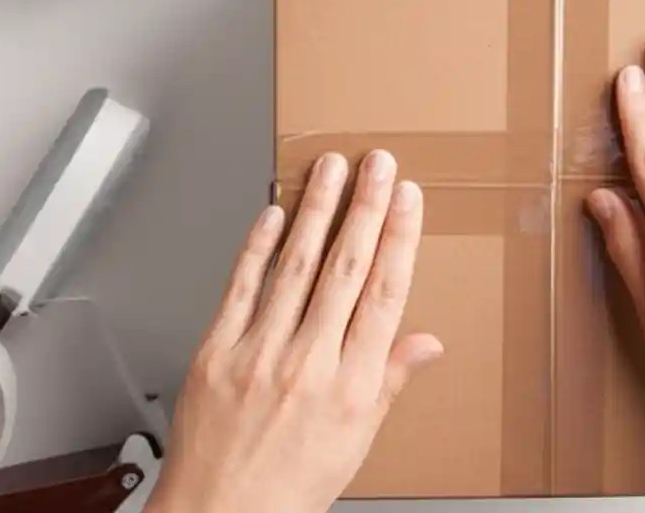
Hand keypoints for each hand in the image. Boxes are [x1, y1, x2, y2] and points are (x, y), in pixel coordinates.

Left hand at [145, 151, 441, 512]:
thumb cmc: (290, 487)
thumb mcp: (358, 442)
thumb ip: (390, 381)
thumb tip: (428, 343)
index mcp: (352, 385)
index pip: (384, 294)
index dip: (398, 239)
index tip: (407, 200)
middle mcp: (309, 363)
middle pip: (344, 269)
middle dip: (364, 208)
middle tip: (377, 164)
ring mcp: (259, 353)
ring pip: (296, 267)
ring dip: (316, 211)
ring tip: (331, 169)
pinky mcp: (217, 352)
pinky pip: (241, 288)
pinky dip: (258, 248)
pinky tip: (274, 213)